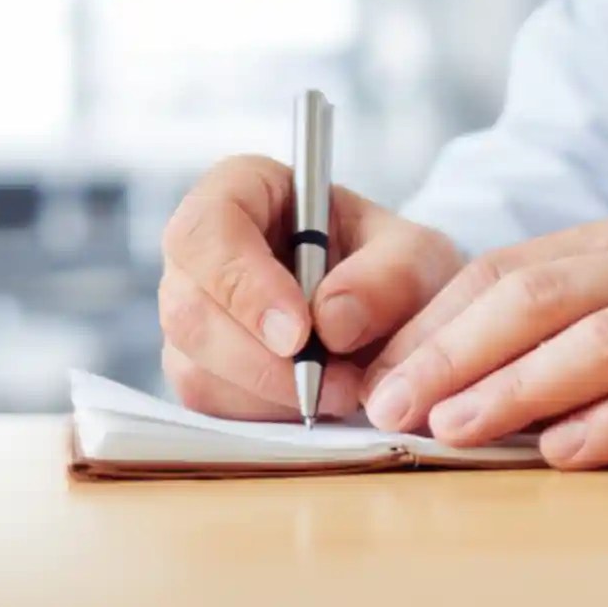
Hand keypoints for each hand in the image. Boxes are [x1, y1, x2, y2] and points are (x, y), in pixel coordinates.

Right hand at [159, 155, 462, 420]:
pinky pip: (211, 405)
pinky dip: (267, 414)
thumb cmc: (394, 269)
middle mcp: (199, 255)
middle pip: (189, 309)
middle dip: (261, 361)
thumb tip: (329, 322)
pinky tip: (314, 400)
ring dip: (271, 394)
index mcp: (240, 192)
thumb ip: (390, 276)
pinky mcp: (198, 371)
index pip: (205, 231)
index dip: (241, 284)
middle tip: (335, 382)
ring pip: (195, 367)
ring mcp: (190, 315)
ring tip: (340, 389)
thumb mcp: (418, 256)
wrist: (394, 316)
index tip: (298, 333)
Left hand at [363, 204, 607, 468]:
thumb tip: (465, 365)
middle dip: (453, 352)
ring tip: (453, 428)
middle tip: (393, 401)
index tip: (379, 367)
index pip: (509, 268)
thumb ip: (577, 309)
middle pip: (541, 299)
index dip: (435, 320)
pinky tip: (563, 452)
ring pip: (603, 341)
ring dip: (517, 387)